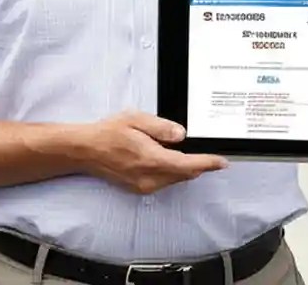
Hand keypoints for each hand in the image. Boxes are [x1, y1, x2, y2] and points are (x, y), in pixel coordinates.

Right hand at [75, 110, 228, 194]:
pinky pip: (164, 182)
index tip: (222, 162)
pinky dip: (171, 172)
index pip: (188, 165)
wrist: (85, 151)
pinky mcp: (139, 188)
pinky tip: (165, 158)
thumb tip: (181, 134)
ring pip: (175, 179)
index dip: (208, 164)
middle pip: (184, 174)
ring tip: (181, 151)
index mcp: (151, 159)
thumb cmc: (108, 132)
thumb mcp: (135, 119)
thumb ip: (161, 127)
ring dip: (184, 168)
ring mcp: (144, 186)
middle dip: (198, 165)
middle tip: (207, 154)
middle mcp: (150, 177)